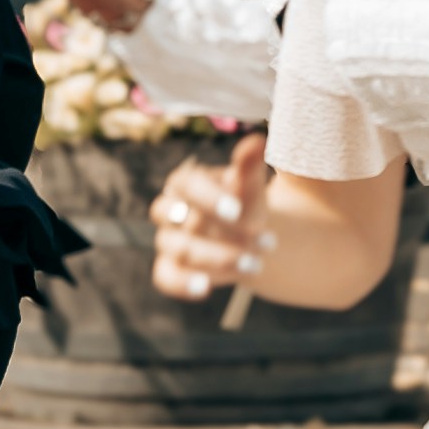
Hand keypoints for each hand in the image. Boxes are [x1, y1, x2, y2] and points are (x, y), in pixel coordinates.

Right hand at [149, 132, 272, 301]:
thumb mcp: (252, 185)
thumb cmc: (248, 202)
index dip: (209, 198)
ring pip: (177, 249)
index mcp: (185, 181)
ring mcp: (168, 239)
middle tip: (263, 243)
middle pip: (172, 215)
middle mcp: (170, 208)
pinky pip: (166, 277)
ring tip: (257, 265)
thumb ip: (250, 167)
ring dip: (217, 259)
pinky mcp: (170, 267)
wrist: (253, 234)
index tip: (239, 212)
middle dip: (214, 227)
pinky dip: (183, 283)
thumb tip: (256, 141)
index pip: (186, 184)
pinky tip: (206, 288)